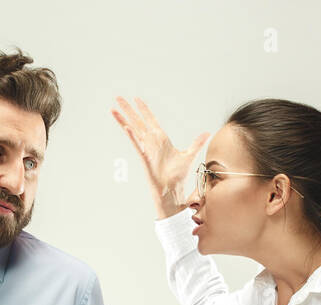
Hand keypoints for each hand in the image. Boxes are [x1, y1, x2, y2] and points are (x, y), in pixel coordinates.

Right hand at [110, 95, 208, 215]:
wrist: (172, 190)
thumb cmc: (178, 176)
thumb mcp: (189, 155)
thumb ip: (196, 143)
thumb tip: (207, 134)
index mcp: (161, 139)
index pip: (150, 120)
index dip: (144, 109)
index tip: (136, 99)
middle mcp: (152, 142)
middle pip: (138, 122)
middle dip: (128, 110)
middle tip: (119, 98)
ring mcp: (147, 149)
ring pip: (133, 131)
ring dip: (123, 120)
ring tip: (113, 110)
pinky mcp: (144, 158)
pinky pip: (137, 145)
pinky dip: (132, 136)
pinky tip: (126, 128)